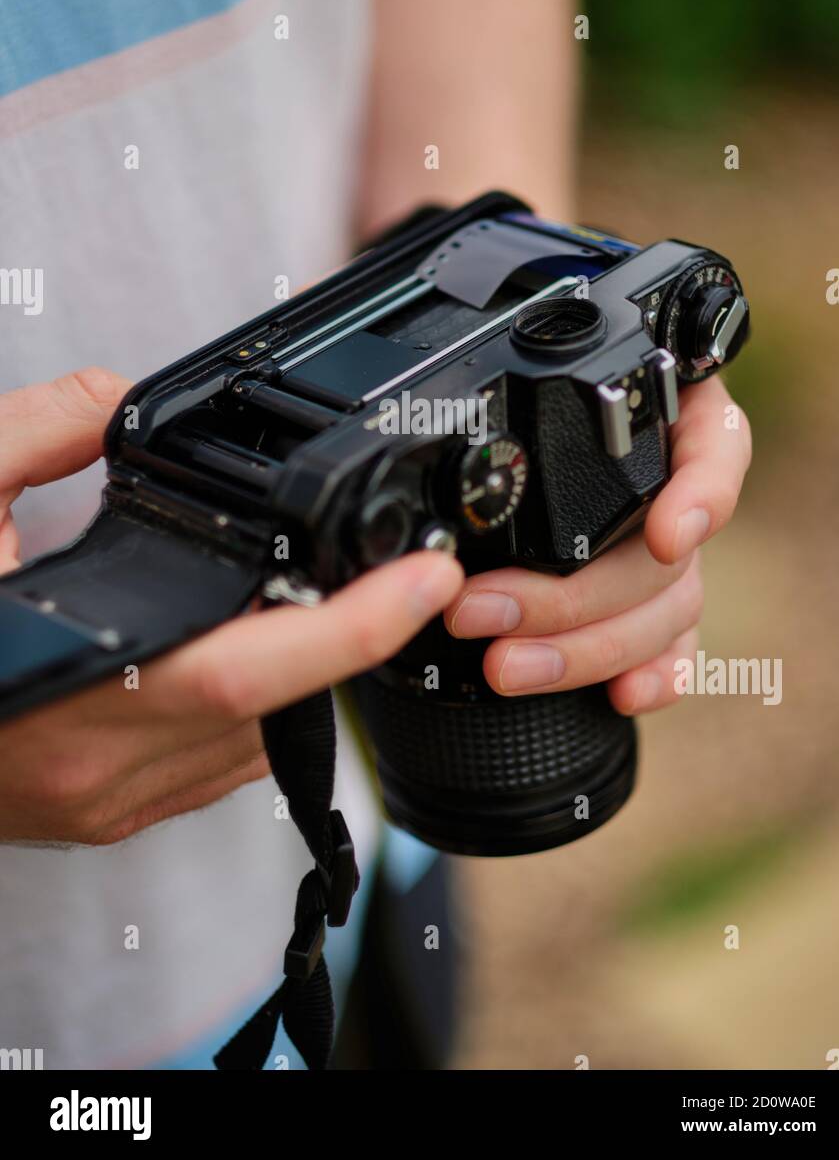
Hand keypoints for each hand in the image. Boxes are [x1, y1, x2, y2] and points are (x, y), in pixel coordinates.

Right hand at [0, 369, 462, 843]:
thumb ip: (24, 436)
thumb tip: (109, 394)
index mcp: (67, 691)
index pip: (244, 668)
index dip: (352, 628)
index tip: (426, 578)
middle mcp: (100, 766)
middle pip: (277, 704)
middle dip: (351, 637)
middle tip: (398, 569)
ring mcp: (108, 805)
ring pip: (260, 744)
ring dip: (308, 675)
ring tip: (334, 599)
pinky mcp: (108, 817)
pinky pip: (223, 769)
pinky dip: (259, 709)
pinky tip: (252, 653)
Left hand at [444, 376, 750, 714]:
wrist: (532, 435)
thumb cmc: (532, 400)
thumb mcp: (535, 388)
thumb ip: (534, 401)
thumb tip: (463, 425)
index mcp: (666, 413)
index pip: (714, 447)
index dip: (700, 497)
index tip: (666, 537)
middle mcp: (680, 485)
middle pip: (661, 559)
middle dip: (570, 598)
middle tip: (486, 612)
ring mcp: (679, 551)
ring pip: (664, 612)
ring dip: (589, 649)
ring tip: (509, 667)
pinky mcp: (664, 606)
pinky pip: (680, 648)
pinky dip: (656, 677)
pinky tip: (624, 696)